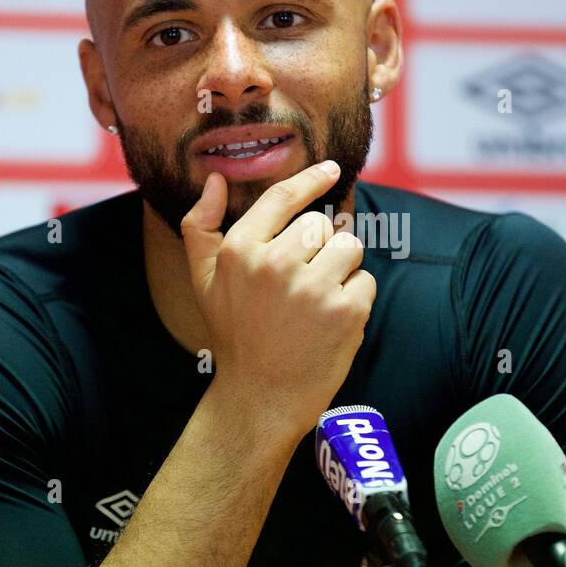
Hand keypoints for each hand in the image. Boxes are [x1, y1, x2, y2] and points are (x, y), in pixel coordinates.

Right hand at [181, 161, 376, 436]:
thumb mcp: (203, 281)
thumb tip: (214, 179)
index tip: (332, 168)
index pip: (283, 197)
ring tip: (317, 300)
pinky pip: (365, 281)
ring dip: (342, 269)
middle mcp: (275, 264)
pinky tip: (331, 321)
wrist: (261, 397)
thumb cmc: (234, 335)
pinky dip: (356, 299)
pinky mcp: (346, 311)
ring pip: (349, 247)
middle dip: (320, 248)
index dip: (311, 178)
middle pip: (322, 225)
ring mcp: (313, 287)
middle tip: (302, 284)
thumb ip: (200, 226)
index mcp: (240, 250)